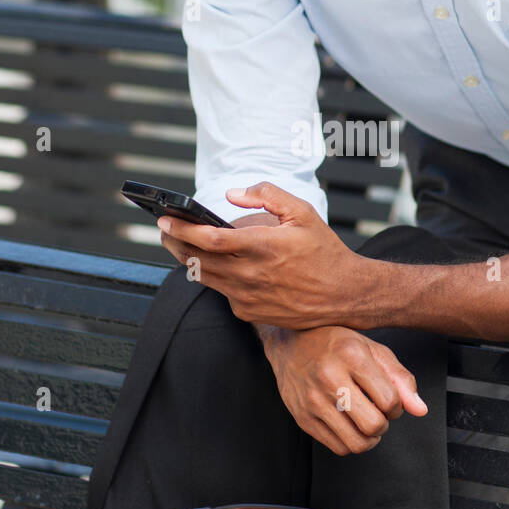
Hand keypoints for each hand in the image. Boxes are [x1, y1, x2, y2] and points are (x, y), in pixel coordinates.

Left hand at [157, 182, 368, 328]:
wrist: (345, 295)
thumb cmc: (324, 251)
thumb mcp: (302, 212)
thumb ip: (266, 195)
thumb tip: (232, 194)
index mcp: (263, 247)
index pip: (209, 239)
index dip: (182, 229)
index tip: (165, 219)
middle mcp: (251, 275)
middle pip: (197, 260)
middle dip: (175, 243)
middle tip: (164, 230)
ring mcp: (249, 298)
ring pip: (205, 278)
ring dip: (187, 260)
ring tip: (179, 245)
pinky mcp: (250, 314)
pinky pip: (223, 293)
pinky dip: (214, 277)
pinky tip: (214, 265)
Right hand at [263, 325, 427, 455]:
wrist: (290, 342)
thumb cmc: (335, 343)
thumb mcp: (373, 349)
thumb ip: (400, 378)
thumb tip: (420, 409)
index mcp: (351, 356)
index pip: (389, 400)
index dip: (397, 406)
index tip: (389, 400)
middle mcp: (329, 378)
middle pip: (373, 425)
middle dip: (384, 423)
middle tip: (378, 412)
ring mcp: (313, 400)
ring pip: (356, 443)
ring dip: (369, 437)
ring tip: (365, 421)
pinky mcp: (302, 418)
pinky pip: (338, 447)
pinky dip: (350, 442)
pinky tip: (348, 424)